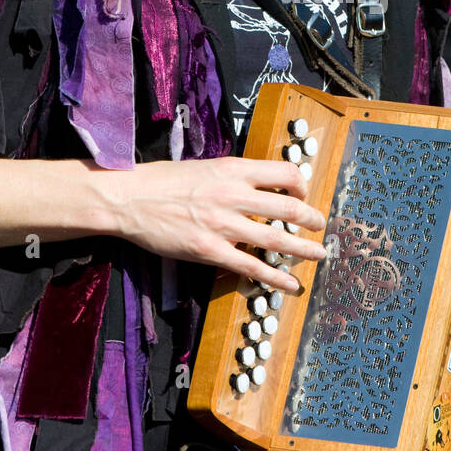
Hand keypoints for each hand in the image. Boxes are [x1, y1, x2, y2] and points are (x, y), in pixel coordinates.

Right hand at [102, 155, 326, 292]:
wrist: (129, 198)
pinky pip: (251, 267)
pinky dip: (275, 277)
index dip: (301, 185)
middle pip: (288, 208)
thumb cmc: (162, 180)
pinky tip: (290, 284)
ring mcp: (223, 225)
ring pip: (276, 239)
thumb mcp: (204, 167)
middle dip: (311, 220)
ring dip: (303, 249)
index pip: (283, 173)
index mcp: (233, 169)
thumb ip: (232, 176)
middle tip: (322, 227)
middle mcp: (233, 195)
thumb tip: (257, 186)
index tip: (304, 194)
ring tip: (319, 254)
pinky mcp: (210, 251)